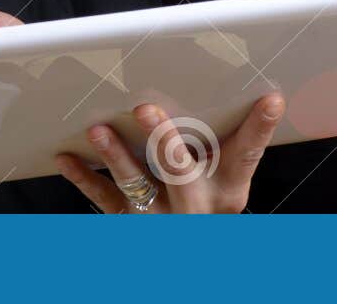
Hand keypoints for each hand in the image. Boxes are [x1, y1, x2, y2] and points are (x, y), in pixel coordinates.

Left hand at [53, 96, 284, 212]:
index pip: (247, 154)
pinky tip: (65, 157)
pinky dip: (83, 178)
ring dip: (115, 156)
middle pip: (181, 171)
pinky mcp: (131, 222)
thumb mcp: (227, 178)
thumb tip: (252, 90)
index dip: (260, 127)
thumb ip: (229, 141)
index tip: (271, 99)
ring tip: (98, 130)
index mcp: (227, 189)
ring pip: (137, 185)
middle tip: (145, 109)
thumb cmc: (209, 200)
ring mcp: (160, 215)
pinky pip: (104, 199)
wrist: (191, 246)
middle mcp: (195, 205)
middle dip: (163, 140)